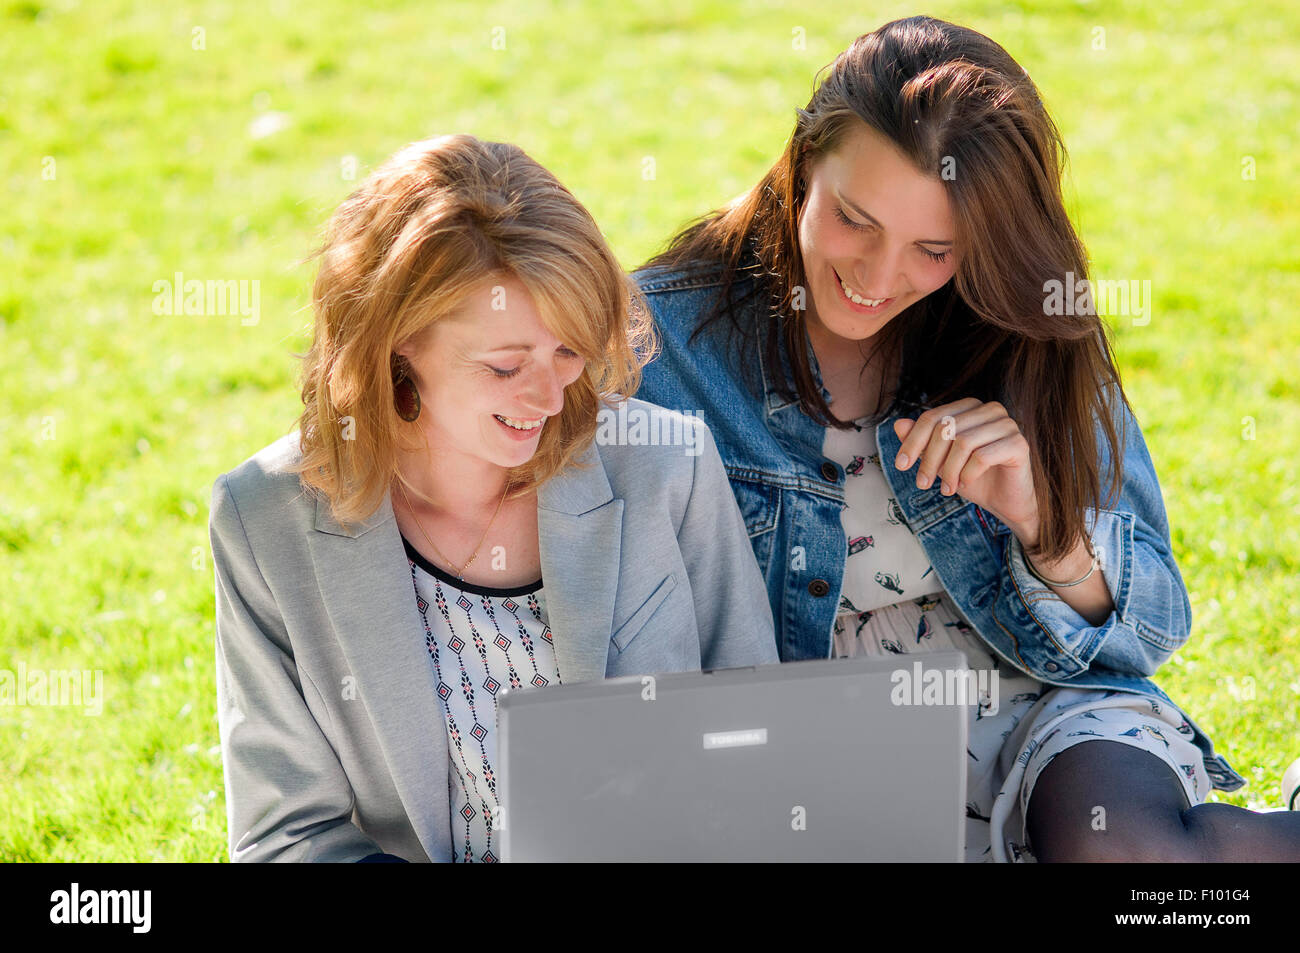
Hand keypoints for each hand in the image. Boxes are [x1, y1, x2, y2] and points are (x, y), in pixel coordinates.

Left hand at [893, 398, 1039, 538]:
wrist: (1005, 501)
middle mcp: (990, 409)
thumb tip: (898, 424)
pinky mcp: (1019, 444)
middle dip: (929, 460)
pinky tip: (966, 483)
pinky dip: (968, 474)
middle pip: (946, 428)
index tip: (901, 466)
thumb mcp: (940, 460)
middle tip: (923, 484)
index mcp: (970, 407)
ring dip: (949, 471)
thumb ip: (921, 441)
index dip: (913, 441)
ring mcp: (1007, 425)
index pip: (933, 418)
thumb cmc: (972, 477)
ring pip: (963, 442)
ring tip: (947, 489)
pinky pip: (982, 456)